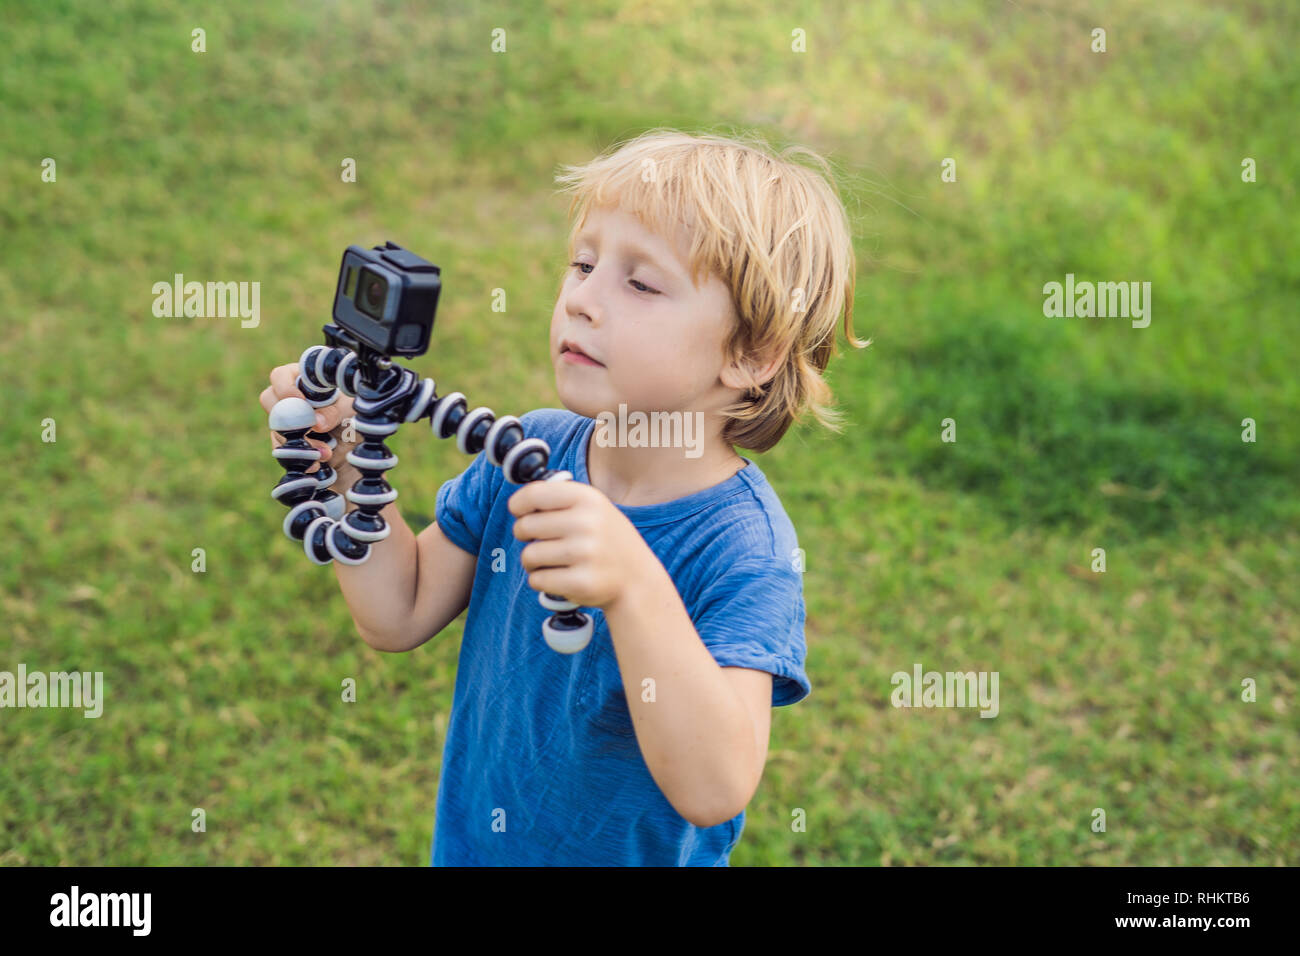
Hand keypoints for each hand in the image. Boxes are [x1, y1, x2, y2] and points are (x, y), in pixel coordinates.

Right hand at [259, 362, 356, 473]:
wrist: (358, 446)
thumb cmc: (355, 415)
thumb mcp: (350, 411)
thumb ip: (334, 412)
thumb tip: (317, 423)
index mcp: (303, 380)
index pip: (280, 376)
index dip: (285, 388)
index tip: (300, 401)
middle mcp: (289, 398)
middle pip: (268, 400)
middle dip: (287, 416)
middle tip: (308, 428)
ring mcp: (285, 420)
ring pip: (275, 428)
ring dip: (298, 442)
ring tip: (325, 452)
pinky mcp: (287, 442)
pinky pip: (282, 450)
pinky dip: (297, 457)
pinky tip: (316, 464)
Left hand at [508, 480, 650, 608]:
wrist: (637, 579)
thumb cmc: (605, 540)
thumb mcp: (593, 508)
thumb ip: (559, 499)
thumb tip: (517, 503)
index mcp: (588, 498)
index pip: (534, 494)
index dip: (518, 505)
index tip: (520, 513)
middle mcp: (587, 523)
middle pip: (525, 526)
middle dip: (524, 536)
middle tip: (539, 541)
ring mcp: (585, 554)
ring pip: (528, 556)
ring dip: (532, 562)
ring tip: (550, 562)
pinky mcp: (581, 582)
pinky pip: (537, 580)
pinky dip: (541, 580)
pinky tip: (559, 577)